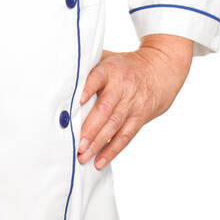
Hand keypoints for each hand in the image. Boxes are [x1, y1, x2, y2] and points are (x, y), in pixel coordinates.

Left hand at [76, 34, 193, 169]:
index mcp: (111, 70)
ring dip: (98, 143)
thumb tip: (60, 76)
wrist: (159, 71)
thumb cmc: (124, 66)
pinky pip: (125, 136)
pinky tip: (99, 161)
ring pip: (114, 126)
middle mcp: (122, 87)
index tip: (78, 100)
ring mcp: (133, 103)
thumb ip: (87, 66)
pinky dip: (112, 150)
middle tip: (77, 144)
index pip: (98, 78)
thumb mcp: (108, 58)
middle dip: (90, 128)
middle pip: (105, 109)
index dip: (88, 88)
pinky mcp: (139, 117)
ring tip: (83, 156)